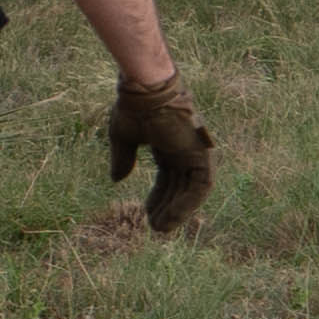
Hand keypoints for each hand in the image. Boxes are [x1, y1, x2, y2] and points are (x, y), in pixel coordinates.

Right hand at [104, 75, 216, 234]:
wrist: (145, 90)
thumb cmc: (133, 107)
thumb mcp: (123, 138)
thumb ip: (123, 159)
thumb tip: (117, 180)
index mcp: (169, 144)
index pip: (167, 177)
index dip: (157, 197)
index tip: (146, 213)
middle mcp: (184, 149)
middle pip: (179, 186)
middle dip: (166, 208)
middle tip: (154, 227)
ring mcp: (194, 152)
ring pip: (191, 191)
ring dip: (177, 211)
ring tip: (160, 228)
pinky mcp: (201, 154)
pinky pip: (200, 187)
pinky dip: (187, 204)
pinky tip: (170, 218)